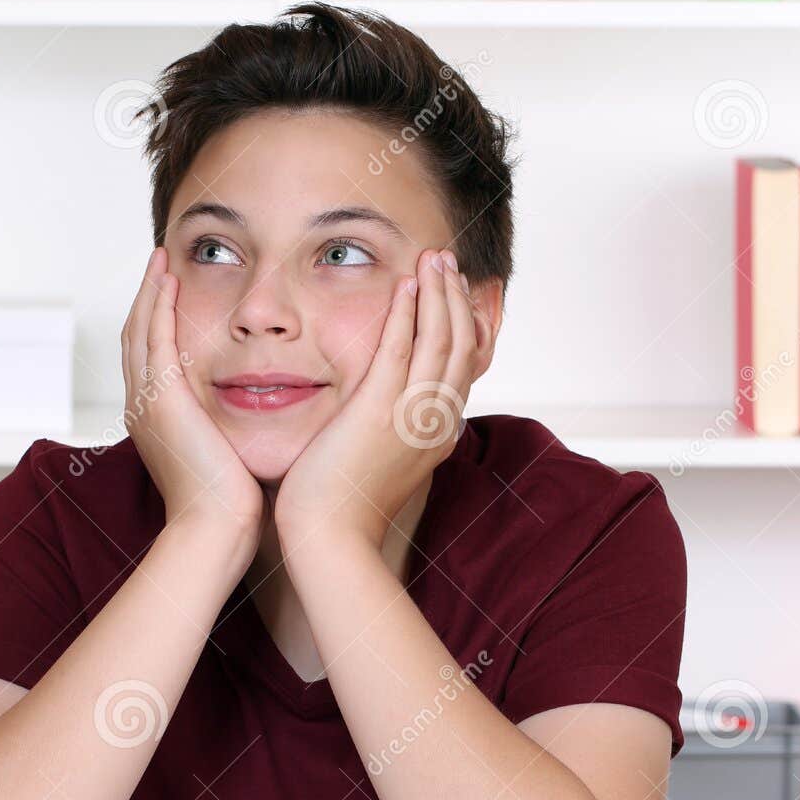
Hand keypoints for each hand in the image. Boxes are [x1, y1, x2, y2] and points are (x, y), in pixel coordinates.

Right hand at [121, 248, 263, 550]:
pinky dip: (157, 303)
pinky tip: (168, 277)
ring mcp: (147, 401)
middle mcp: (143, 408)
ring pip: (139, 329)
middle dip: (145, 299)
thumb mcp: (228, 459)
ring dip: (149, 291)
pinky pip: (154, 336)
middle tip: (158, 263)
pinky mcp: (162, 398)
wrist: (216, 532)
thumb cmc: (231, 509)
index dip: (156, 324)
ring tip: (160, 259)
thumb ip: (233, 432)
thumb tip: (260, 418)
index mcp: (157, 422)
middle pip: (136, 338)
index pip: (151, 360)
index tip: (171, 294)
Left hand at [274, 249, 490, 553]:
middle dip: (458, 299)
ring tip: (435, 259)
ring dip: (439, 293)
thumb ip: (397, 437)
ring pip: (442, 340)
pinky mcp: (379, 411)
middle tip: (450, 263)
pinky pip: (402, 348)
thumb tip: (394, 422)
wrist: (330, 540)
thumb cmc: (343, 511)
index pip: (468, 369)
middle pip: (463, 347)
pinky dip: (409, 311)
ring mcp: (411, 416)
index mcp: (438, 436)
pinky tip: (406, 282)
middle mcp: (435, 423)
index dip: (470, 326)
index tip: (460, 295)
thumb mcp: (385, 467)